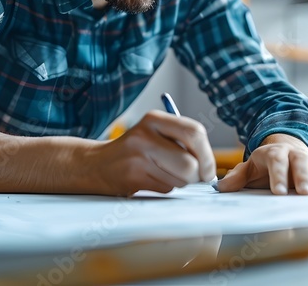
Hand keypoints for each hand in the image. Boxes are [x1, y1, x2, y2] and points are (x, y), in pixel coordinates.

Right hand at [86, 111, 215, 195]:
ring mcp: (138, 156)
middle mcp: (145, 135)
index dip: (207, 155)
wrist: (98, 164)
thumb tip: (209, 166)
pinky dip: (166, 188)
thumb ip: (182, 142)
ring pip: (179, 179)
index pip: (194, 132)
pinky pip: (165, 189)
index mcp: (155, 119)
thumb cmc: (136, 150)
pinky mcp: (133, 176)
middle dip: (196, 176)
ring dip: (179, 183)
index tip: (207, 168)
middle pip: (189, 163)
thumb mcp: (155, 133)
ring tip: (165, 174)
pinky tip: (152, 179)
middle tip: (192, 177)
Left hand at [217, 134, 307, 194]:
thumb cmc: (266, 165)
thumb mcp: (250, 168)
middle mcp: (294, 154)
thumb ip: (237, 177)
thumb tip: (220, 187)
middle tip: (305, 193)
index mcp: (274, 153)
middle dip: (303, 177)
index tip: (278, 192)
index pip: (276, 160)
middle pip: (300, 162)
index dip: (278, 175)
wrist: (285, 150)